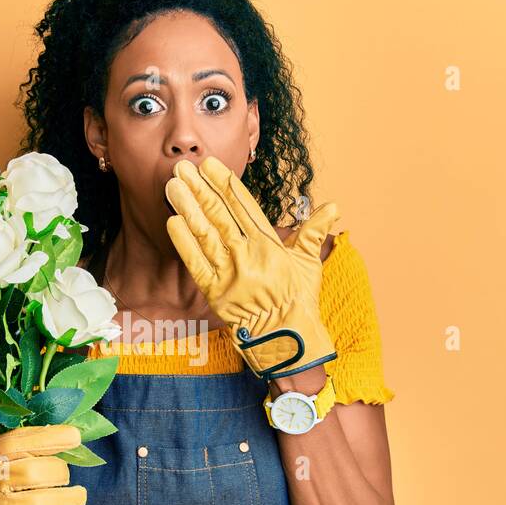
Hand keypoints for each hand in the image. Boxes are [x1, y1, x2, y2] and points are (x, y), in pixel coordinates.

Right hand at [0, 423, 87, 504]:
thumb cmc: (10, 486)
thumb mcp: (13, 460)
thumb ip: (35, 444)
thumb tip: (73, 435)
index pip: (15, 443)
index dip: (48, 438)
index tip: (75, 438)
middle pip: (32, 473)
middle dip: (60, 473)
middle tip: (69, 480)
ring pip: (40, 502)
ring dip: (70, 499)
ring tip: (79, 498)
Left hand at [164, 155, 338, 379]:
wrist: (286, 338)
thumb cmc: (298, 300)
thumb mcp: (309, 264)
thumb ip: (314, 232)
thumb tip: (333, 206)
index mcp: (270, 245)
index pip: (244, 207)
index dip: (225, 184)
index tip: (210, 166)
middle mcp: (248, 256)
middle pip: (220, 215)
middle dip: (200, 189)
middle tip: (183, 166)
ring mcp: (230, 275)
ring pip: (205, 234)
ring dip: (187, 208)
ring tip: (173, 186)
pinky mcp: (215, 294)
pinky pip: (196, 263)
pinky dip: (184, 242)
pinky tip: (173, 221)